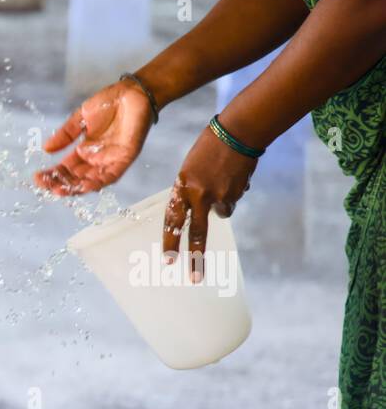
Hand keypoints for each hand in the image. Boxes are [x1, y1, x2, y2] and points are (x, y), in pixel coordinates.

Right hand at [34, 79, 154, 195]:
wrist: (133, 92)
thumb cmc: (109, 102)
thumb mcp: (80, 118)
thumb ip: (65, 134)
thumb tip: (46, 148)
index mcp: (85, 150)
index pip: (66, 169)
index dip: (52, 175)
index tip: (37, 177)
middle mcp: (96, 159)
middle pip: (76, 178)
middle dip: (60, 184)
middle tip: (46, 186)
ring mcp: (110, 160)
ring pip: (91, 181)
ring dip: (76, 188)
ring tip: (60, 189)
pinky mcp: (125, 158)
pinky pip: (111, 175)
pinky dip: (98, 182)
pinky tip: (84, 186)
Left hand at [163, 125, 257, 282]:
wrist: (239, 130)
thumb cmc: (211, 146)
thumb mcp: (190, 168)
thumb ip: (190, 191)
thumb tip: (200, 212)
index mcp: (181, 187)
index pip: (172, 221)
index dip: (171, 242)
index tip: (168, 262)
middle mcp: (198, 195)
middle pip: (196, 233)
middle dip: (195, 257)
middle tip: (193, 278)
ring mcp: (220, 195)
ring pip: (220, 213)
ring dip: (221, 203)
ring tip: (224, 179)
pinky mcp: (238, 193)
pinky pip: (233, 200)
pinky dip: (234, 192)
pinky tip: (235, 175)